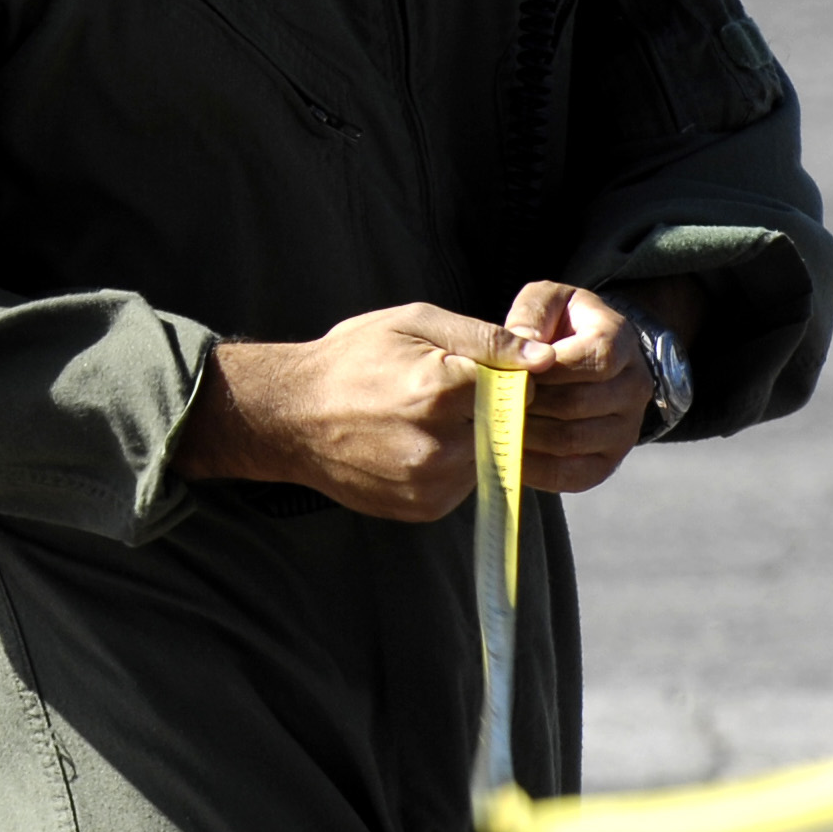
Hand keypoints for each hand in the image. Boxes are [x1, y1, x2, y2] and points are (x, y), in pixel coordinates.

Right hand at [179, 301, 563, 524]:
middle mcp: (442, 444)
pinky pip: (462, 486)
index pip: (516, 387)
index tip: (469, 371)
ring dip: (470, 441)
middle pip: (504, 427)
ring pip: (487, 459)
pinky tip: (412, 445)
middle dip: (486, 411)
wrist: (289, 416)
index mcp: (443, 389)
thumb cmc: (351, 360)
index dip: (499, 376)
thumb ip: (484, 337)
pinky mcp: (423, 508)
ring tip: (418, 420)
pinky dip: (450, 466)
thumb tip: (543, 357)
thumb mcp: (414, 323)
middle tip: (439, 397)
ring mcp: (432, 482)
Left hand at [498, 279, 686, 496]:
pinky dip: (536, 469)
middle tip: (486, 404)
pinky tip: (506, 454)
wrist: (579, 358)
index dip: (550, 369)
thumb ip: (533, 314)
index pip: (595, 359)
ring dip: (526, 435)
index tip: (510, 370)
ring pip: (572, 439)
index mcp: (622, 341)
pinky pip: (573, 475)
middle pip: (578, 403)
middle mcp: (634, 387)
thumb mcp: (545, 302)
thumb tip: (525, 346)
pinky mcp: (608, 462)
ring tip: (490, 426)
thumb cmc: (556, 324)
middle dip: (527, 403)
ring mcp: (626, 428)